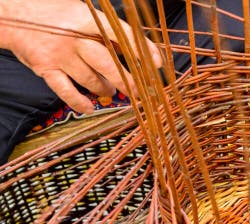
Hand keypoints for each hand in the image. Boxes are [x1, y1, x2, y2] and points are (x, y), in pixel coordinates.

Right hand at [0, 0, 161, 113]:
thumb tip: (135, 50)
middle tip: (139, 90)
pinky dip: (81, 102)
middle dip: (128, 81)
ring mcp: (60, 55)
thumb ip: (103, 31)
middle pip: (109, 64)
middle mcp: (74, 38)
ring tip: (110, 89)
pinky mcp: (46, 69)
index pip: (120, 35)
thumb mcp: (81, 13)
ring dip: (106, 89)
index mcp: (85, 19)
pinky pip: (67, 92)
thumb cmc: (53, 14)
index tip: (159, 63)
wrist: (10, 13)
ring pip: (92, 80)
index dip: (142, 50)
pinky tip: (90, 107)